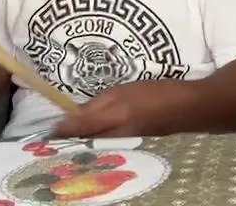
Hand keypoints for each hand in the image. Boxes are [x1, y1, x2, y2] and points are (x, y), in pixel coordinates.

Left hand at [50, 81, 186, 138]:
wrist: (192, 108)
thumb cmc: (158, 94)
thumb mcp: (123, 93)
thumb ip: (97, 105)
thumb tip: (70, 117)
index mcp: (112, 124)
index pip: (78, 131)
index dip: (60, 132)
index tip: (43, 131)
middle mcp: (116, 139)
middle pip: (85, 142)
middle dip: (68, 139)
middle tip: (51, 132)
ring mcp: (126, 142)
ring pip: (96, 143)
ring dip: (81, 139)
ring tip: (67, 132)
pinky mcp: (135, 141)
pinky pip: (108, 142)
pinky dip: (97, 138)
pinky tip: (93, 131)